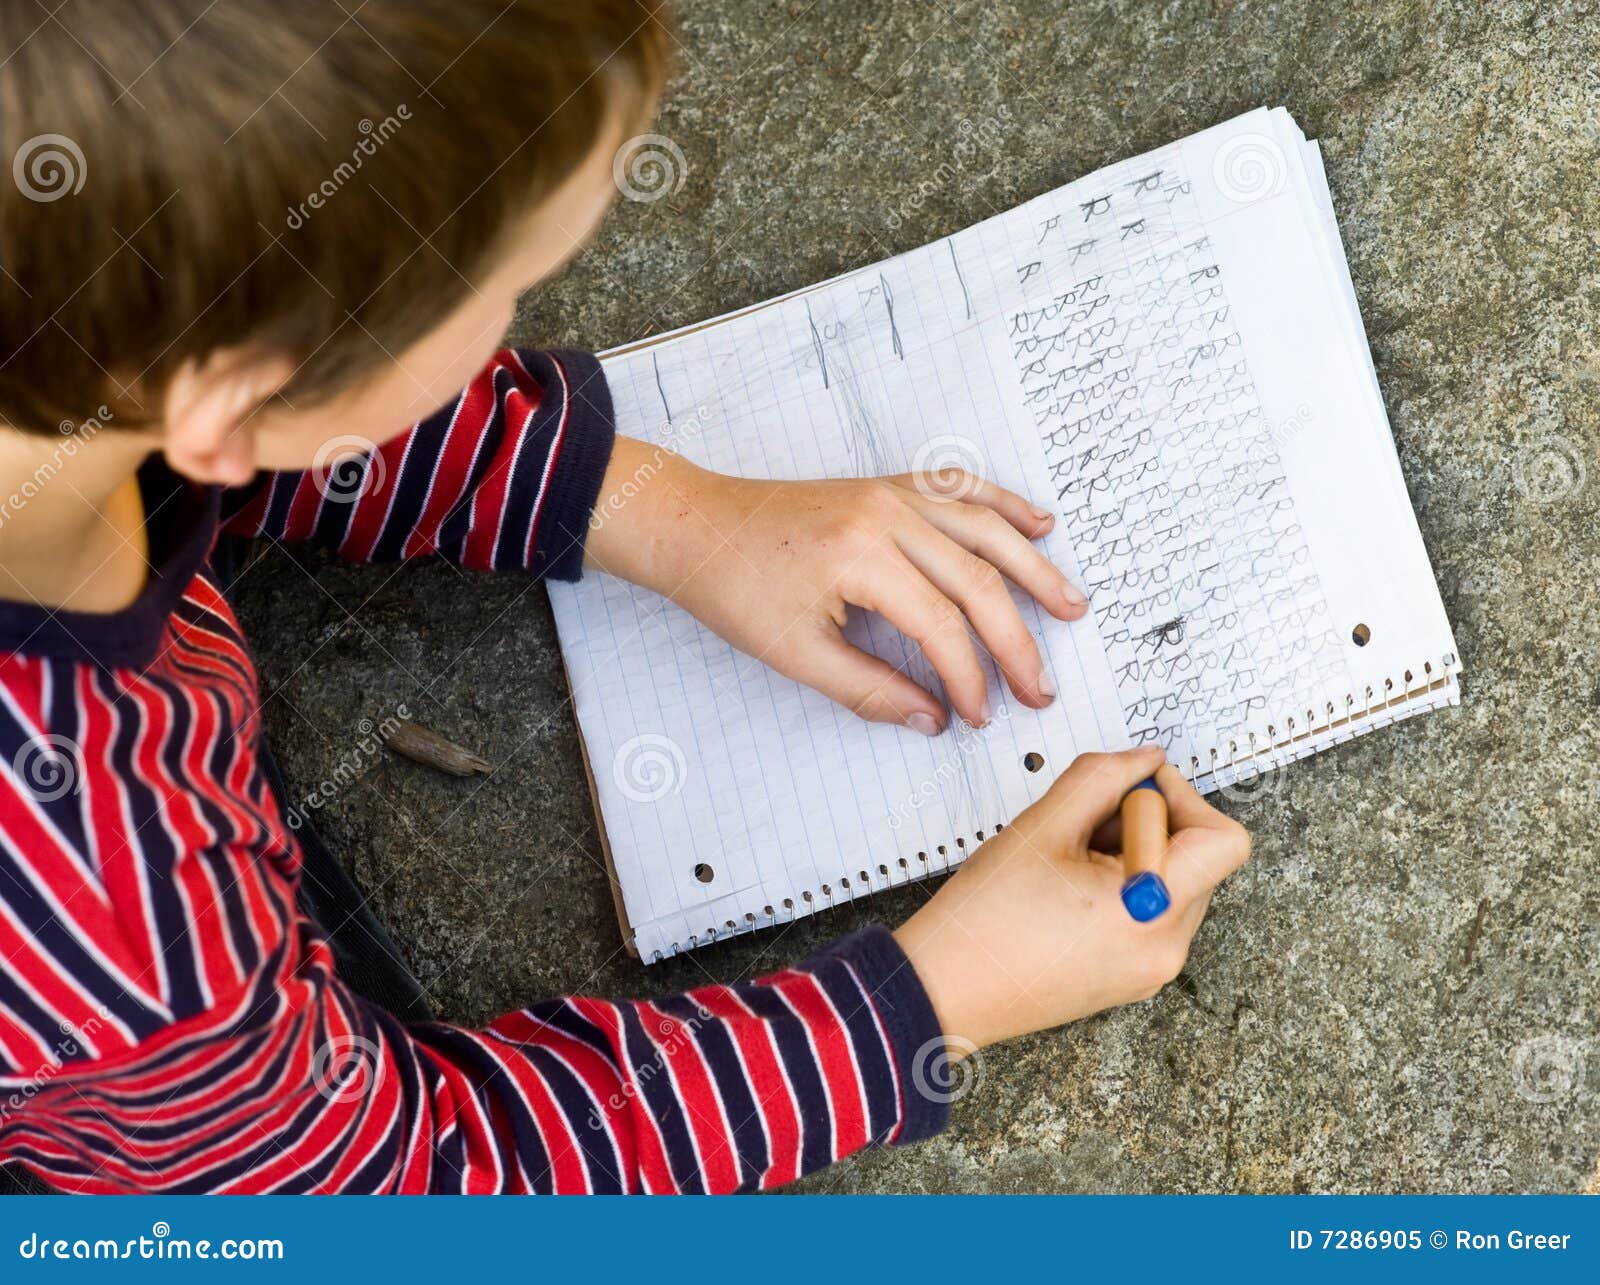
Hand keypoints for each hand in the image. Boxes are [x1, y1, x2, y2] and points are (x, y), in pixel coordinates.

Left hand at [583, 437, 1086, 732]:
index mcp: (860, 556)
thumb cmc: (732, 586)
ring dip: (1033, 569)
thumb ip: (869, 689)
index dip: (970, 677)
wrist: (693, 525)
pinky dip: (1002, 505)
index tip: (979, 716)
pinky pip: (959, 489)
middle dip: (1016, 640)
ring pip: (983, 528)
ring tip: (1072, 606)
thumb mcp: (794, 652)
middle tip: (1041, 688)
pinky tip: (1038, 523)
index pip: (942, 625)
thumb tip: (931, 719)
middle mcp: (886, 514)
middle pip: (977, 578)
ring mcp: (890, 493)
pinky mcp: (886, 486)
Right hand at [893, 748, 1250, 1052]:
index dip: (1184, 799)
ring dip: (1133, 855)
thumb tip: (1145, 760)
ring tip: (1067, 862)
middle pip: (1198, 859)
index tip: (1132, 791)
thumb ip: (1102, 778)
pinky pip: (1150, 914)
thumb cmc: (986, 917)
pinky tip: (1066, 890)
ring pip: (1173, 884)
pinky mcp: (1129, 978)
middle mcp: (1167, 949)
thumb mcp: (1044, 826)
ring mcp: (1150, 970)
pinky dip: (1122, 887)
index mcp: (1156, 912)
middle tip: (1082, 826)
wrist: (943, 990)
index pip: (1225, 840)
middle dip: (1148, 825)